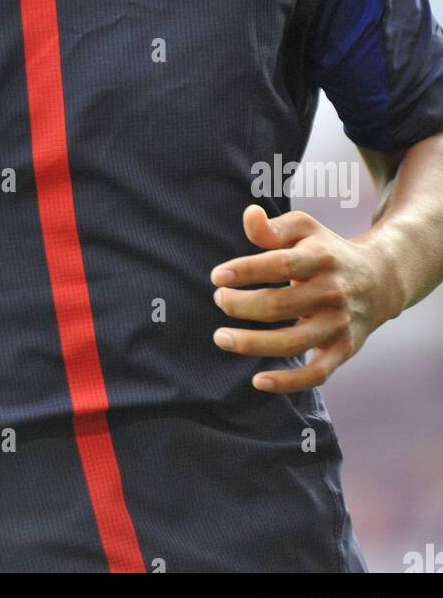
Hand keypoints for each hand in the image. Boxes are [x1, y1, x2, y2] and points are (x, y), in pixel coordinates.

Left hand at [209, 204, 393, 392]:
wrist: (379, 281)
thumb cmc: (326, 251)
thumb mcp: (305, 230)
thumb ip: (273, 227)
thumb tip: (249, 215)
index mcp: (321, 259)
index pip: (281, 264)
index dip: (246, 270)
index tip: (217, 276)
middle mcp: (332, 292)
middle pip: (281, 305)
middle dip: (242, 306)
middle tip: (219, 300)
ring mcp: (338, 324)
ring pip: (293, 342)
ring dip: (253, 344)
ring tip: (221, 338)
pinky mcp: (342, 350)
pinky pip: (316, 373)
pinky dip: (288, 382)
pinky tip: (258, 381)